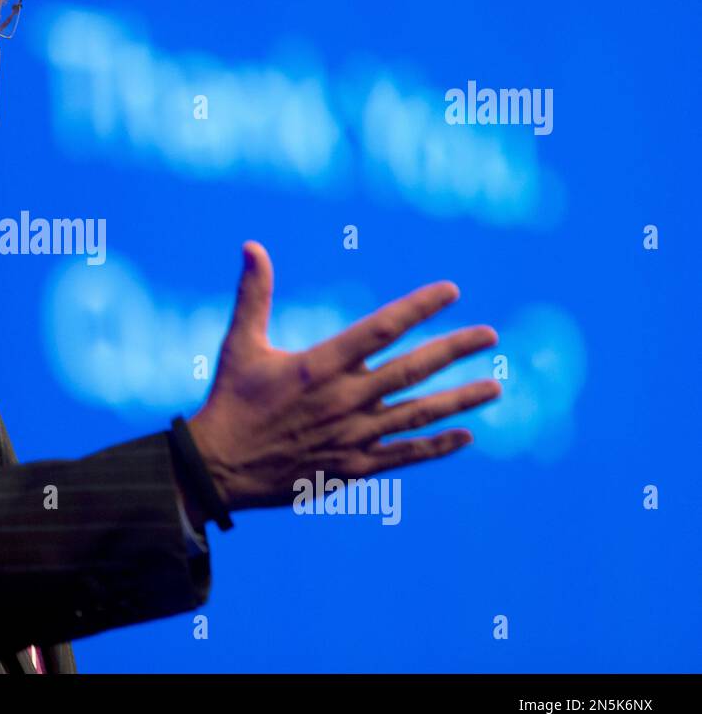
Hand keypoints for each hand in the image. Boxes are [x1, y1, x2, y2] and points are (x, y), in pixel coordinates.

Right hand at [188, 241, 501, 511]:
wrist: (220, 469)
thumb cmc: (230, 400)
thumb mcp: (240, 343)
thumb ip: (254, 294)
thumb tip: (252, 245)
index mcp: (321, 364)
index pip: (381, 328)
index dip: (419, 306)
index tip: (451, 290)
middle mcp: (345, 398)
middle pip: (413, 368)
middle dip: (455, 348)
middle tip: (490, 334)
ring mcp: (353, 435)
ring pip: (419, 414)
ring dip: (459, 400)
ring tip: (494, 388)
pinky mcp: (353, 467)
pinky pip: (405, 455)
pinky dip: (437, 446)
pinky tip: (465, 436)